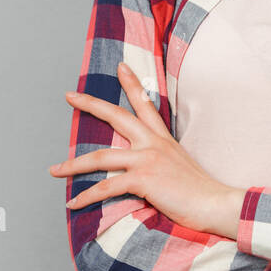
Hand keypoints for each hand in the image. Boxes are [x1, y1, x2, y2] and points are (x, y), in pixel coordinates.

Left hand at [50, 61, 240, 234]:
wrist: (215, 203)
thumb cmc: (200, 191)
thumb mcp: (180, 165)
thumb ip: (162, 159)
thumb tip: (146, 167)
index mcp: (163, 138)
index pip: (145, 104)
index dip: (131, 84)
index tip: (120, 67)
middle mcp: (153, 143)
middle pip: (116, 116)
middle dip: (90, 104)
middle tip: (70, 95)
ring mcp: (147, 159)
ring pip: (100, 157)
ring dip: (73, 165)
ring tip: (54, 170)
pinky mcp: (143, 179)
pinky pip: (106, 187)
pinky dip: (86, 195)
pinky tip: (73, 202)